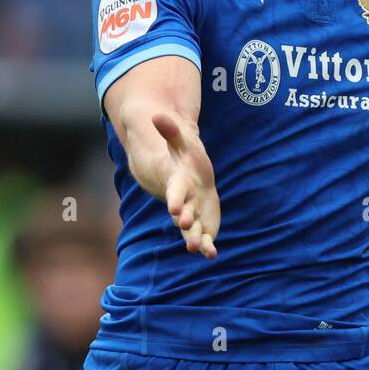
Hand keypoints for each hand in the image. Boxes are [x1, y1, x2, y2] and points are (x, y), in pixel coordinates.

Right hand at [153, 111, 219, 258]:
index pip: (176, 193)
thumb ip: (170, 131)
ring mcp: (193, 215)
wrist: (186, 175)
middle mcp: (184, 203)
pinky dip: (207, 247)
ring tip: (196, 248)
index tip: (176, 208)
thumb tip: (156, 114)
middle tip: (185, 225)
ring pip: (192, 230)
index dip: (176, 199)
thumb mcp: (180, 142)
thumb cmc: (184, 158)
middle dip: (184, 220)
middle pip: (183, 214)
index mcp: (178, 184)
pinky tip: (212, 255)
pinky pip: (204, 238)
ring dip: (193, 239)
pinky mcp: (202, 224)